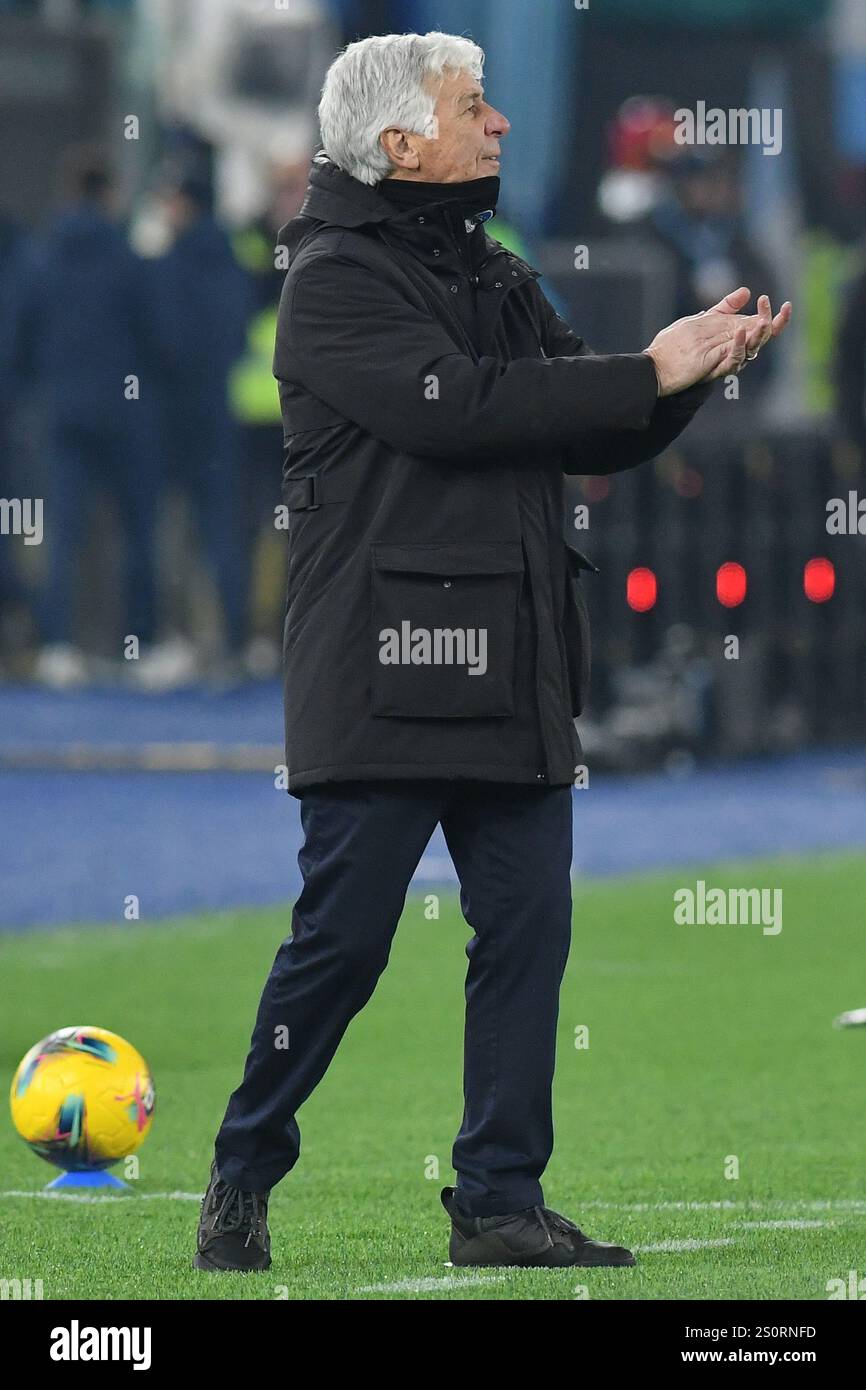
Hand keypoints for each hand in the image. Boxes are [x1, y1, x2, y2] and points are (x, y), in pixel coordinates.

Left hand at [642, 288, 792, 395]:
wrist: (662, 364)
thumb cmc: (685, 343)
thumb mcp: (708, 319)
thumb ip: (727, 307)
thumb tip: (747, 291)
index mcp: (739, 336)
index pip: (762, 326)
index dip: (775, 316)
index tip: (780, 303)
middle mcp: (738, 349)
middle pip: (762, 339)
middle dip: (772, 325)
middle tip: (778, 312)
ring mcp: (728, 360)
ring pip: (751, 350)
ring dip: (759, 335)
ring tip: (762, 321)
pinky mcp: (717, 368)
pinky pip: (733, 359)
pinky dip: (738, 346)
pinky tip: (739, 332)